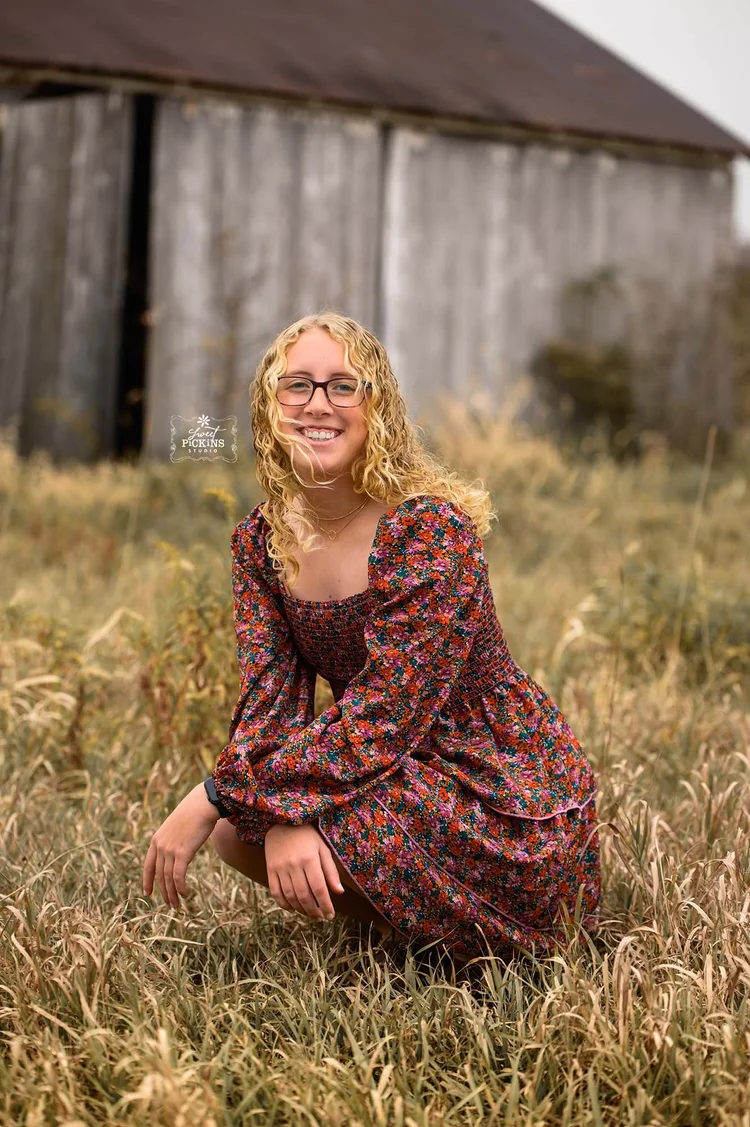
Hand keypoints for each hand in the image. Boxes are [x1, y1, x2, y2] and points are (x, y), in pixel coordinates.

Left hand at [142, 781, 219, 908]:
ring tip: (177, 905)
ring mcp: (170, 850)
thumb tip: (178, 849)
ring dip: (172, 894)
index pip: (148, 865)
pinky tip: (185, 894)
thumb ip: (174, 838)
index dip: (147, 881)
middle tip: (170, 905)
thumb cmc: (194, 812)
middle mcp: (160, 846)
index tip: (147, 893)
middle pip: (159, 876)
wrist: (203, 803)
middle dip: (164, 893)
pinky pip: (178, 876)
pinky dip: (181, 888)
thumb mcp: (178, 826)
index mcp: (156, 839)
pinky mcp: (182, 853)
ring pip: (168, 879)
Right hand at [264, 824, 344, 920]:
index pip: (319, 888)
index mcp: (310, 859)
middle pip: (304, 895)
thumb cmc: (307, 836)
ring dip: (301, 909)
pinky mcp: (270, 869)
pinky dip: (284, 904)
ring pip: (290, 896)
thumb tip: (339, 892)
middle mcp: (294, 864)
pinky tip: (293, 908)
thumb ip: (331, 871)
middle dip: (314, 911)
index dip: (325, 905)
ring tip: (310, 913)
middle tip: (321, 917)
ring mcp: (280, 868)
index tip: (330, 916)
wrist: (282, 822)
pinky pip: (275, 892)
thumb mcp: (323, 849)